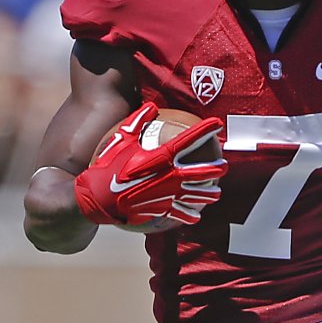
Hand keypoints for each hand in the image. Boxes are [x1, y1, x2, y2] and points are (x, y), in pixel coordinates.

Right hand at [72, 103, 226, 231]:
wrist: (97, 198)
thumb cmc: (107, 166)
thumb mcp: (120, 139)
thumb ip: (137, 122)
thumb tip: (151, 107)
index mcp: (160, 157)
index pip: (188, 141)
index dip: (204, 131)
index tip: (217, 124)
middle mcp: (168, 177)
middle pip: (201, 172)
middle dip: (216, 168)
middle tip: (224, 165)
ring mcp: (166, 196)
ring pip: (196, 196)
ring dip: (209, 194)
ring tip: (216, 193)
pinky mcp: (160, 211)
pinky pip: (181, 214)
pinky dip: (190, 215)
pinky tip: (196, 216)